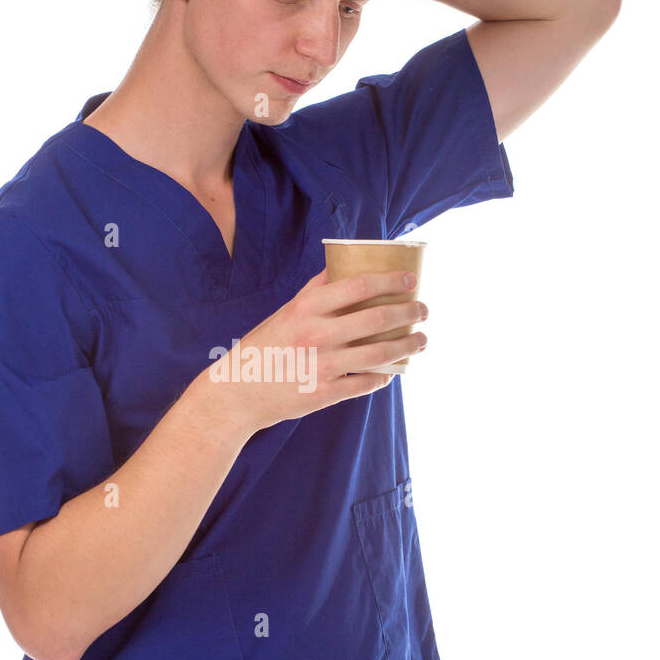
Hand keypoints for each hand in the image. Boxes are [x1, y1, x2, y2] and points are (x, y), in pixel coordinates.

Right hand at [197, 266, 428, 435]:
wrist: (237, 393)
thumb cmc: (262, 347)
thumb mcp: (285, 312)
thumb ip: (314, 292)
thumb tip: (341, 266)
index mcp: (306, 308)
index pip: (358, 285)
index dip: (390, 281)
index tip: (410, 280)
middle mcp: (316, 335)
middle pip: (377, 320)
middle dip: (409, 313)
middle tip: (422, 310)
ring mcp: (323, 366)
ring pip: (380, 354)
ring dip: (408, 346)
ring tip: (421, 340)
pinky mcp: (325, 393)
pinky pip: (367, 383)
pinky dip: (384, 376)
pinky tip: (393, 371)